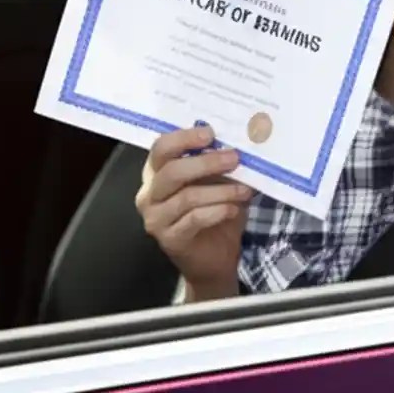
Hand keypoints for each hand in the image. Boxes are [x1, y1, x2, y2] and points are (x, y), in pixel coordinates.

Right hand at [135, 125, 254, 301]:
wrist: (214, 259)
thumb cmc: (215, 213)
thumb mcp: (218, 183)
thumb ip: (219, 164)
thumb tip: (237, 143)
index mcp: (157, 174)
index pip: (160, 148)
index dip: (183, 138)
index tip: (210, 133)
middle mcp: (149, 194)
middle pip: (172, 171)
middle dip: (206, 163)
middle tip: (234, 158)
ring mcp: (156, 218)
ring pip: (187, 197)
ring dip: (221, 191)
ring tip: (244, 189)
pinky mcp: (169, 239)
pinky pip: (194, 219)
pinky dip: (218, 211)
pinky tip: (234, 210)